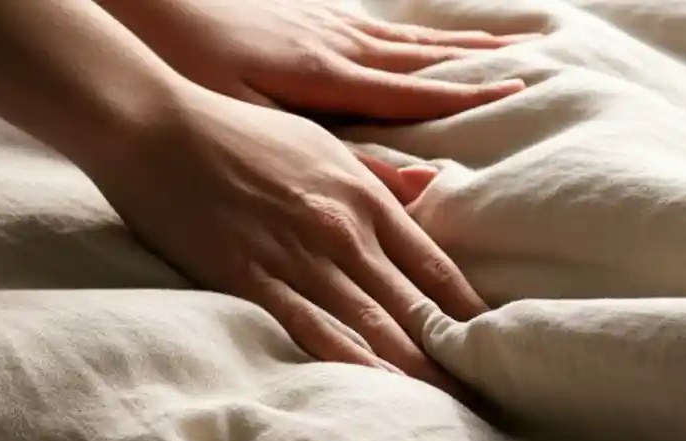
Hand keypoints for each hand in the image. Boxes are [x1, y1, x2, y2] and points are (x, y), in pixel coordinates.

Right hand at [93, 85, 484, 394]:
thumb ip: (376, 174)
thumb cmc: (238, 131)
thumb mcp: (322, 141)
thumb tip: (430, 189)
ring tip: (445, 410)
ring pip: (371, 327)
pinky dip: (349, 365)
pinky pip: (310, 332)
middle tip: (483, 398)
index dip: (467, 316)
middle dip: (450, 357)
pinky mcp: (252, 281)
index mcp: (365, 197)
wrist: (158, 128)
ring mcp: (299, 259)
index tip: (491, 349)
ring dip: (412, 372)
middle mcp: (344, 231)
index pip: (435, 269)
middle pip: (413, 308)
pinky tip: (375, 394)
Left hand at [99, 0, 532, 120]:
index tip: (520, 94)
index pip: (413, 92)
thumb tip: (407, 178)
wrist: (147, 2)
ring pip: (407, 37)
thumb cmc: (190, 70)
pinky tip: (419, 35)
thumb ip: (332, 154)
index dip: (468, 97)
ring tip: (506, 41)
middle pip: (424, 57)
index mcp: (329, 76)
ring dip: (458, 42)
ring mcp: (323, 24)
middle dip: (482, 61)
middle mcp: (337, 43)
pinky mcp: (305, 15)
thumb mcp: (256, 121)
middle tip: (538, 62)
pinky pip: (378, 26)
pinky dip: (414, 32)